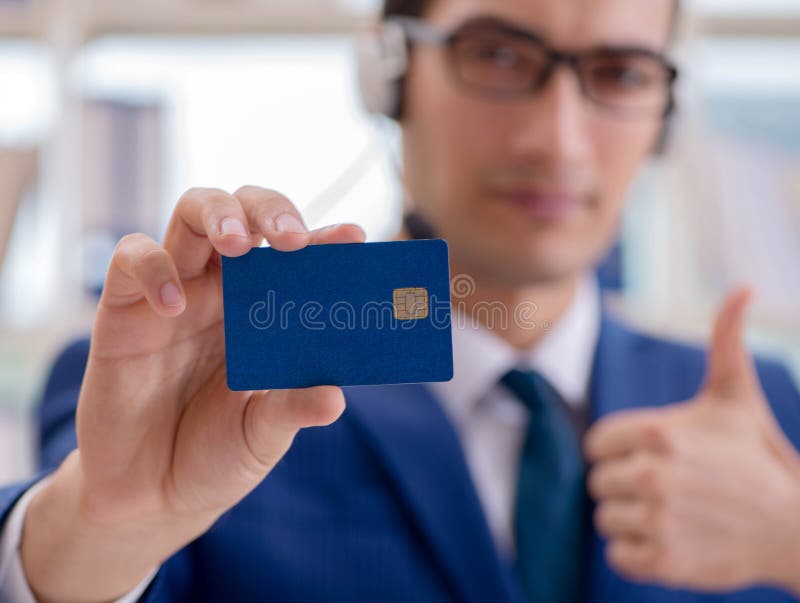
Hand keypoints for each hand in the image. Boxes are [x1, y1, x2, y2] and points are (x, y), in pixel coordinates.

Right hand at [20, 186, 365, 602]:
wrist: (151, 495)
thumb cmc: (217, 454)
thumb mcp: (262, 435)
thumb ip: (292, 410)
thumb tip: (334, 397)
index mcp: (266, 311)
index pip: (298, 257)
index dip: (325, 241)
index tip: (354, 238)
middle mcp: (225, 290)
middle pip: (245, 211)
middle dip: (270, 209)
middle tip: (292, 237)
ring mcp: (177, 293)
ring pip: (192, 213)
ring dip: (218, 215)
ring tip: (237, 244)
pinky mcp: (124, 310)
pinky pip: (132, 260)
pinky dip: (153, 269)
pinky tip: (174, 306)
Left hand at [585, 289, 799, 594]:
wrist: (795, 527)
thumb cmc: (755, 456)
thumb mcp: (736, 395)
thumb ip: (725, 339)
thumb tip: (744, 287)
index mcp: (657, 431)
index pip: (596, 444)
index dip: (620, 451)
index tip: (654, 457)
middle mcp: (653, 474)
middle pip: (598, 482)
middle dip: (626, 485)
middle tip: (670, 488)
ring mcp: (658, 520)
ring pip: (606, 519)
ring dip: (632, 520)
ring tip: (674, 514)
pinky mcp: (664, 561)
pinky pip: (617, 555)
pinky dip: (637, 553)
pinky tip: (671, 540)